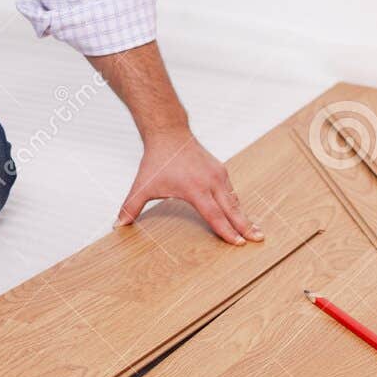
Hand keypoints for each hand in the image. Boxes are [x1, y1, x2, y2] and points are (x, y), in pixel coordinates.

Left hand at [115, 128, 262, 244]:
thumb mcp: (142, 185)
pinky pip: (231, 191)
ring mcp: (218, 174)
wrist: (169, 133)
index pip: (213, 214)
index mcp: (194, 188)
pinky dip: (237, 204)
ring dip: (244, 216)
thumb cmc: (157, 161)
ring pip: (234, 200)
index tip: (237, 243)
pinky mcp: (220, 170)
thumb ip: (131, 206)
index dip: (225, 230)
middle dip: (245, 226)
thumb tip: (117, 224)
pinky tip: (241, 214)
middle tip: (258, 239)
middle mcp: (210, 181)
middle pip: (231, 209)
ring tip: (255, 231)